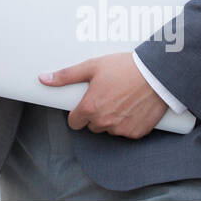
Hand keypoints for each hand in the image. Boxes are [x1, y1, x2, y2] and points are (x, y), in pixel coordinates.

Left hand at [40, 52, 166, 138]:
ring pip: (109, 130)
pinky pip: (126, 132)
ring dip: (111, 119)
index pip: (74, 122)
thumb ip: (66, 75)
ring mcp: (121, 129)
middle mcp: (104, 122)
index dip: (78, 113)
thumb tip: (44, 79)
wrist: (156, 74)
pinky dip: (127, 123)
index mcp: (90, 107)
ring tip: (121, 100)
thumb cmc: (124, 68)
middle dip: (95, 115)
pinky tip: (132, 108)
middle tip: (106, 97)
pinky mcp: (136, 133)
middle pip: (92, 126)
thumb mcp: (92, 66)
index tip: (86, 104)